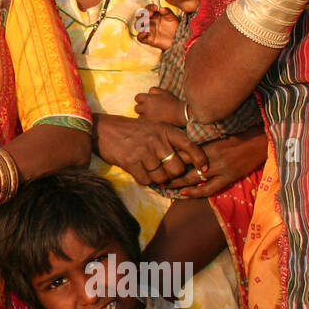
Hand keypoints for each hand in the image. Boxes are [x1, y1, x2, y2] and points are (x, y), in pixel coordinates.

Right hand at [93, 114, 208, 185]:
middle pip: (177, 168)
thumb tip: (188, 160)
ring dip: (158, 179)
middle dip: (173, 174)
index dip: (200, 159)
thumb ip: (170, 140)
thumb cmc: (132, 130)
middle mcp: (156, 140)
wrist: (104, 129)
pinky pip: (146, 180)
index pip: (189, 145)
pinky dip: (144, 180)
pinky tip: (139, 172)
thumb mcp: (154, 127)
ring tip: (151, 172)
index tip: (204, 169)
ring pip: (162, 177)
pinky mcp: (131, 161)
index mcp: (164, 130)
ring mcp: (143, 151)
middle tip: (166, 172)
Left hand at [134, 86, 186, 126]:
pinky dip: (146, 121)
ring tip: (150, 115)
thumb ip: (154, 90)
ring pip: (139, 116)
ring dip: (143, 115)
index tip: (144, 100)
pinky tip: (152, 120)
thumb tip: (148, 92)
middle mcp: (146, 107)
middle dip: (140, 107)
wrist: (180, 113)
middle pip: (136, 108)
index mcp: (148, 98)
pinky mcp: (151, 123)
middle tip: (147, 108)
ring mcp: (148, 116)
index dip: (140, 99)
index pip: (137, 98)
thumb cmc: (172, 102)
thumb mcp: (164, 92)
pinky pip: (144, 123)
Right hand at [136, 5, 179, 50]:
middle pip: (139, 16)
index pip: (147, 9)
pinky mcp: (147, 39)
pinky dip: (141, 35)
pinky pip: (140, 37)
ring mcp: (147, 30)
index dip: (149, 7)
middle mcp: (148, 22)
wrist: (177, 39)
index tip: (155, 8)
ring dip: (140, 23)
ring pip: (137, 25)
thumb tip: (161, 9)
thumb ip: (167, 12)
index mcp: (153, 15)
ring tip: (146, 22)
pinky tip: (146, 32)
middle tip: (149, 14)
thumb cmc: (174, 26)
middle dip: (143, 14)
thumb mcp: (172, 18)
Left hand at [162, 126, 267, 197]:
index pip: (182, 150)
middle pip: (183, 164)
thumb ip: (202, 138)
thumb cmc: (239, 133)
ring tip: (164, 186)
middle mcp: (210, 155)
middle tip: (154, 175)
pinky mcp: (230, 176)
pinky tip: (184, 194)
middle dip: (167, 171)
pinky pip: (210, 188)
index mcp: (207, 143)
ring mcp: (220, 167)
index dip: (167, 155)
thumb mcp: (218, 132)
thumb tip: (183, 142)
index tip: (155, 158)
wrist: (261, 139)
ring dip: (177, 183)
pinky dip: (197, 192)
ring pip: (193, 178)